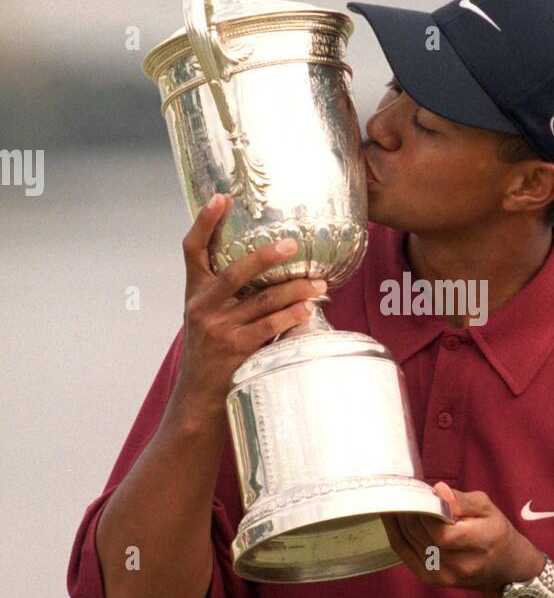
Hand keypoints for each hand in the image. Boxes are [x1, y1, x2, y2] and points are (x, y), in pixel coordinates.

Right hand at [171, 193, 327, 423]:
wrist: (196, 400)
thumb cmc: (209, 355)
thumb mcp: (207, 318)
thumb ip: (227, 294)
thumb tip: (269, 267)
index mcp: (194, 293)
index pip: (192, 249)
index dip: (204, 221)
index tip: (221, 197)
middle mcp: (202, 307)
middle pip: (235, 271)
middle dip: (266, 256)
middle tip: (293, 245)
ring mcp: (218, 329)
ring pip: (262, 300)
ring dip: (294, 289)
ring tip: (318, 283)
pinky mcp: (235, 350)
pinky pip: (269, 327)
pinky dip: (291, 316)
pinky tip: (308, 309)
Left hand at [382, 483, 544, 597]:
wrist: (503, 568)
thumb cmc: (496, 533)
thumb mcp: (488, 508)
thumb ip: (461, 500)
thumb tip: (438, 491)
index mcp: (480, 543)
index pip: (440, 530)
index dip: (424, 510)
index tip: (417, 491)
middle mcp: (459, 565)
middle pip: (421, 535)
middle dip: (410, 511)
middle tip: (404, 492)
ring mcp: (443, 575)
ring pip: (409, 543)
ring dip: (400, 521)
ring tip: (398, 502)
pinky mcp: (431, 579)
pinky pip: (405, 554)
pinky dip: (396, 534)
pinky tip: (392, 519)